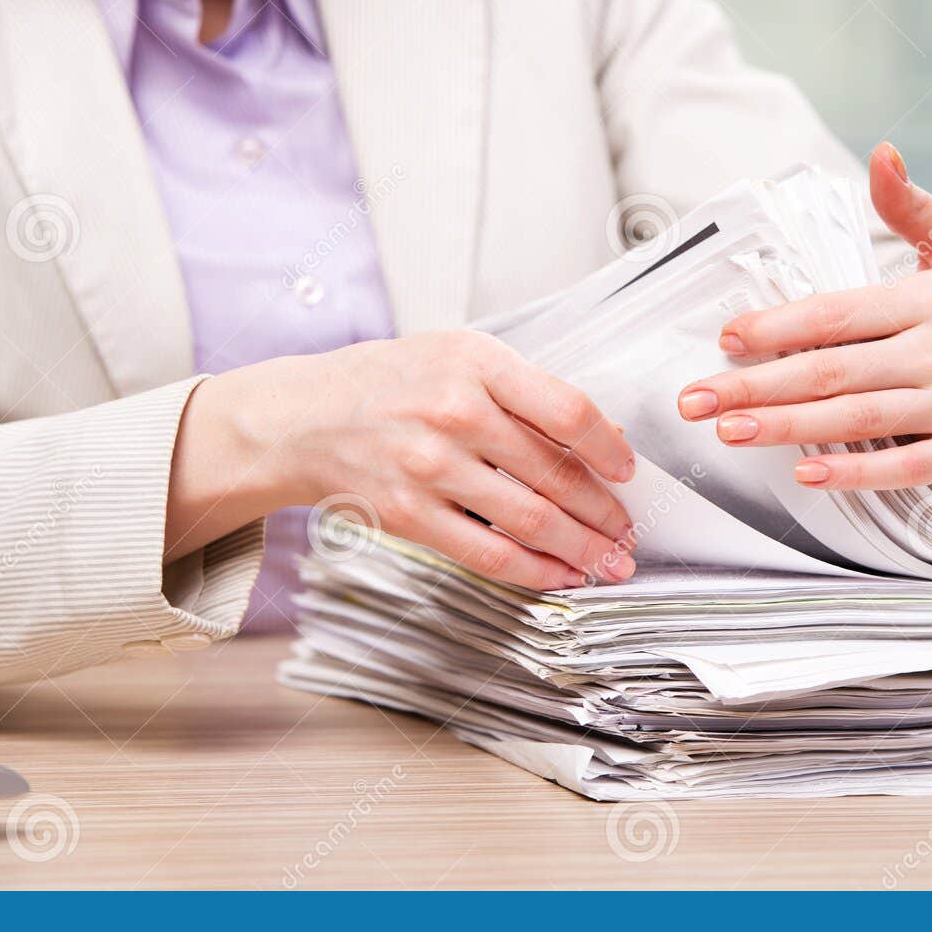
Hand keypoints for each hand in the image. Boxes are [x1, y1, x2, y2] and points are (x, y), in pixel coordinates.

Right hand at [186, 330, 637, 588]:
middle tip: (627, 532)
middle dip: (604, 513)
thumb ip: (523, 391)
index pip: (566, 410)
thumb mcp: (458, 356)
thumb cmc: (388, 383)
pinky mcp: (410, 513)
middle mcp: (454, 413)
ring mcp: (430, 467)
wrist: (304, 417)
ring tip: (607, 561)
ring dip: (581, 548)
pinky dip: (534, 570)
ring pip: (530, 520)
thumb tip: (600, 440)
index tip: (627, 470)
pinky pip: (488, 553)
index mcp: (475, 363)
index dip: (609, 448)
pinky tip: (559, 574)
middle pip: (555, 474)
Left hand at [675, 142, 931, 490]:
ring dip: (788, 428)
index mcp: (931, 300)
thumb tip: (880, 155)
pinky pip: (907, 467)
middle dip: (758, 387)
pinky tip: (806, 475)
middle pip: (835, 371)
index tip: (726, 338)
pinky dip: (857, 473)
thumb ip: (912, 207)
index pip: (838, 314)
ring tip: (729, 432)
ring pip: (859, 419)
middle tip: (696, 400)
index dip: (779, 327)